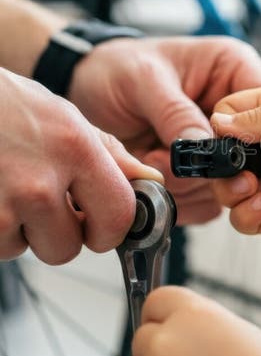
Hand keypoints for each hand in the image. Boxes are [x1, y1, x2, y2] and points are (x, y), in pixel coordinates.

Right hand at [0, 69, 160, 263]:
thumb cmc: (7, 106)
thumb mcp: (64, 116)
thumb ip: (110, 155)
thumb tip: (151, 182)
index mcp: (75, 150)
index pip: (118, 217)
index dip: (109, 229)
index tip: (99, 224)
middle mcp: (40, 182)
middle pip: (68, 248)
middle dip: (57, 233)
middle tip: (41, 201)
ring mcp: (1, 205)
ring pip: (26, 249)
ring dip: (19, 230)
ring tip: (8, 188)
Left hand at [68, 36, 260, 224]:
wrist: (84, 89)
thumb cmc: (116, 67)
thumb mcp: (145, 79)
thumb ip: (176, 113)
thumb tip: (204, 148)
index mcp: (234, 73)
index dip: (255, 135)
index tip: (218, 151)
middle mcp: (236, 114)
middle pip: (255, 157)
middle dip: (212, 169)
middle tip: (173, 163)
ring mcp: (220, 148)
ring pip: (230, 186)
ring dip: (189, 185)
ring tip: (151, 160)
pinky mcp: (202, 175)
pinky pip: (206, 202)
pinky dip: (179, 199)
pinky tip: (152, 176)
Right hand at [210, 84, 260, 233]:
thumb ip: (258, 118)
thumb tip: (217, 124)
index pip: (226, 116)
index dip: (219, 126)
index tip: (223, 137)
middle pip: (220, 157)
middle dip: (218, 165)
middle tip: (234, 168)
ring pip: (227, 190)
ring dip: (229, 190)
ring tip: (251, 187)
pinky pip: (246, 220)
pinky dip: (245, 214)